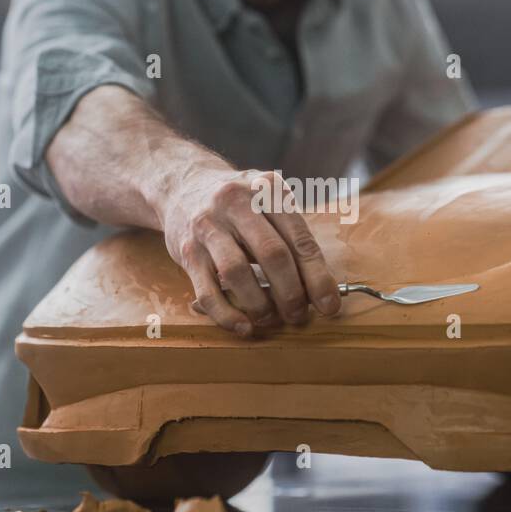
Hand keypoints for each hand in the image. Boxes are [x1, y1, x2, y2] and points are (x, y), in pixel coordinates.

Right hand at [160, 168, 340, 336]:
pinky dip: (227, 315)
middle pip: (272, 254)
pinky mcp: (186, 251)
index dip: (317, 277)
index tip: (329, 305)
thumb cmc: (238, 204)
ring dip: (260, 304)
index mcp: (268, 189)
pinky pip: (208, 291)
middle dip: (291, 293)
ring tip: (270, 319)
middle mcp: (237, 202)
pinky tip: (243, 326)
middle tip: (298, 316)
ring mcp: (208, 226)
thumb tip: (318, 287)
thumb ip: (291, 236)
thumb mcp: (267, 202)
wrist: (181, 185)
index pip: (299, 239)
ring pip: (238, 272)